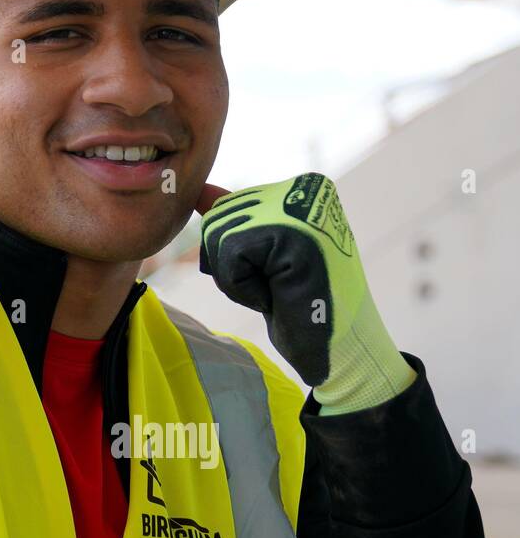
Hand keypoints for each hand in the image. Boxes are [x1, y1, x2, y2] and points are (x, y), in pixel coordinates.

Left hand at [196, 173, 413, 409]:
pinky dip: (243, 286)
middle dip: (233, 266)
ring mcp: (301, 207)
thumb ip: (237, 221)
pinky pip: (231, 254)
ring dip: (238, 278)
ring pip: (221, 235)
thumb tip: (201, 192)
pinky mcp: (292, 233)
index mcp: (304, 188)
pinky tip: (277, 296)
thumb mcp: (264, 256)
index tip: (277, 272)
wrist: (336, 349)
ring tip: (279, 290)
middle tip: (276, 286)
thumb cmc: (302, 304)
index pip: (226, 208)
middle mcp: (305, 188)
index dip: (236, 255)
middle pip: (219, 218)